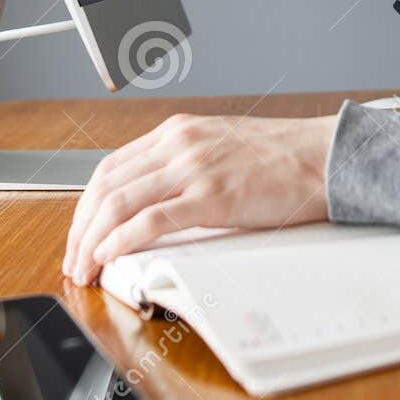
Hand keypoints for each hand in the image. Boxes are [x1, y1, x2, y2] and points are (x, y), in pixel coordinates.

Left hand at [62, 112, 335, 285]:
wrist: (324, 157)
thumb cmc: (283, 159)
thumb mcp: (221, 148)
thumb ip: (186, 168)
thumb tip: (154, 205)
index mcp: (177, 132)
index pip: (110, 168)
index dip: (86, 206)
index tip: (80, 233)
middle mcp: (178, 144)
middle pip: (105, 186)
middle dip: (80, 228)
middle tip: (74, 259)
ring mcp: (193, 167)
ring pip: (118, 204)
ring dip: (92, 241)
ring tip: (85, 268)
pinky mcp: (211, 195)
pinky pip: (149, 220)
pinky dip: (120, 242)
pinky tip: (109, 258)